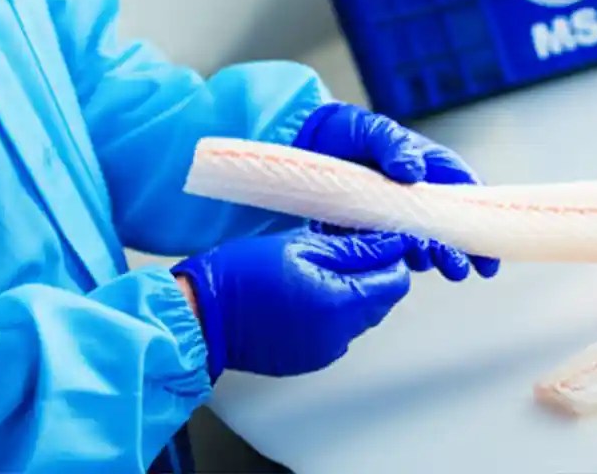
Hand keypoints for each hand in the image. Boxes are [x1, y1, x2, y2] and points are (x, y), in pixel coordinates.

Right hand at [173, 227, 423, 379]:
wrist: (201, 317)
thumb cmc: (239, 277)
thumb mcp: (298, 246)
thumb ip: (352, 248)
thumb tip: (390, 243)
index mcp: (340, 303)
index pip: (395, 280)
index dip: (389, 255)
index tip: (375, 236)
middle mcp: (339, 335)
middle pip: (380, 299)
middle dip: (369, 271)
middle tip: (339, 246)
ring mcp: (325, 351)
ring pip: (359, 316)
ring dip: (349, 291)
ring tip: (314, 268)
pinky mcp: (310, 358)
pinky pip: (337, 331)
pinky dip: (330, 311)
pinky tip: (302, 292)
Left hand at [292, 102, 499, 280]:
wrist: (307, 139)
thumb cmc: (348, 129)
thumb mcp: (375, 129)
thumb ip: (396, 145)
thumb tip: (413, 170)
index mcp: (430, 168)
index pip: (464, 195)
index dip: (477, 222)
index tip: (487, 248)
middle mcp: (416, 195)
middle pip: (446, 226)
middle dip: (457, 250)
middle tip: (460, 269)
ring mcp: (393, 214)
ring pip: (421, 241)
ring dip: (431, 256)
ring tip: (434, 265)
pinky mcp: (368, 229)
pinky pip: (387, 248)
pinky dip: (396, 257)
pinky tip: (401, 264)